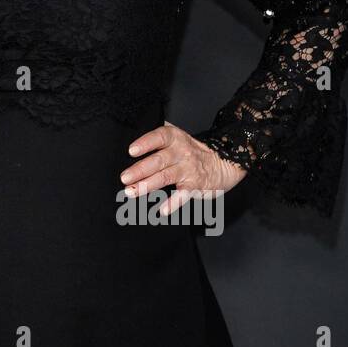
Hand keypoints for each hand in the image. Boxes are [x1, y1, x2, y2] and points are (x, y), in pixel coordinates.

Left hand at [121, 120, 246, 214]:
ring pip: (166, 176)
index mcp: (174, 138)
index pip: (158, 137)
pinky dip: (173, 203)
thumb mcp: (177, 139)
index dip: (145, 143)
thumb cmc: (191, 152)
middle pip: (158, 160)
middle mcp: (181, 152)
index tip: (131, 151)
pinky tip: (162, 210)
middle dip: (140, 169)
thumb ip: (157, 139)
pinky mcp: (196, 185)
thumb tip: (128, 143)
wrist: (223, 163)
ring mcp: (188, 169)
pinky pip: (183, 194)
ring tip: (132, 192)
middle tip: (124, 178)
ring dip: (148, 185)